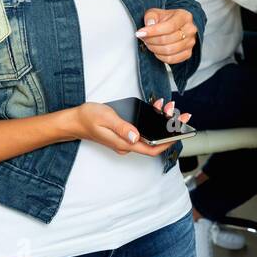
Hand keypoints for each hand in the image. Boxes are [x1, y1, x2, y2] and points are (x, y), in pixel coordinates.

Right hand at [64, 98, 190, 156]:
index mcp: (124, 144)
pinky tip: (157, 107)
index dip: (167, 143)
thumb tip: (136, 136)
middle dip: (169, 128)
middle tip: (181, 115)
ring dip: (161, 121)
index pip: (151, 149)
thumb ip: (122, 128)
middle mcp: (127, 144)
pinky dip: (152, 118)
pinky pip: (143, 129)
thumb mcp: (106, 119)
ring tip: (170, 106)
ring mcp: (126, 139)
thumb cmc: (88, 119)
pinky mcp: (125, 133)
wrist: (74, 120)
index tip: (179, 132)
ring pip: (149, 134)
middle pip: (154, 141)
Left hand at [136, 7, 197, 65]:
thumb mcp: (156, 13)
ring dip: (154, 48)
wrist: (174, 27)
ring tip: (149, 43)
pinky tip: (156, 50)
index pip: (169, 26)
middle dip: (151, 40)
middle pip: (168, 39)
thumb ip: (151, 16)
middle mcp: (190, 29)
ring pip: (169, 50)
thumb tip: (150, 24)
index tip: (140, 33)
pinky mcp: (188, 53)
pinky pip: (172, 59)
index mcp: (184, 16)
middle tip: (143, 38)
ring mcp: (191, 42)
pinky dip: (161, 56)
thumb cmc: (165, 19)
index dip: (153, 31)